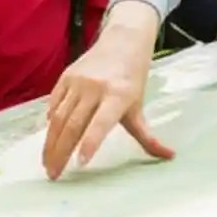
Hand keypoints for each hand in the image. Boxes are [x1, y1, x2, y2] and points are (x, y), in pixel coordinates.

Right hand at [42, 18, 173, 179]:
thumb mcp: (139, 106)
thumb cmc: (132, 78)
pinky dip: (49, 124)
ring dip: (50, 143)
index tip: (80, 163)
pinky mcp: (65, 77)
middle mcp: (94, 88)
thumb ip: (147, 135)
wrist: (122, 42)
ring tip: (47, 163)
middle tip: (54, 174)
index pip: (100, 124)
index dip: (90, 143)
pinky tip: (48, 140)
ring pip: (59, 117)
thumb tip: (169, 156)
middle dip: (61, 151)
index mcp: (117, 95)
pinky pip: (53, 104)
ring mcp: (77, 81)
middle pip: (73, 124)